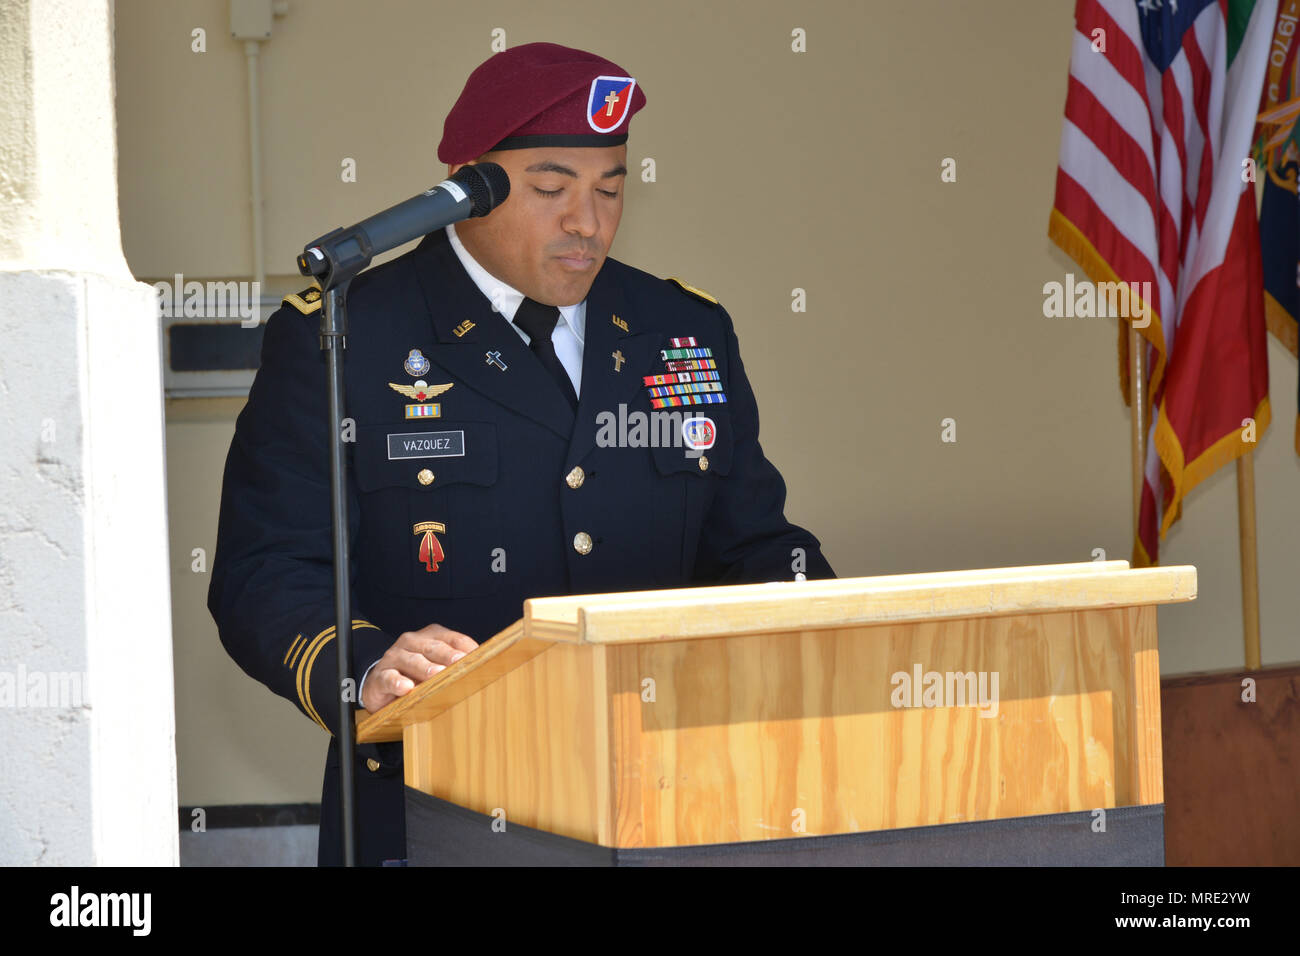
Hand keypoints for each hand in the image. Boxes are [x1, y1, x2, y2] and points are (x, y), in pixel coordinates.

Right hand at [360, 622, 477, 712]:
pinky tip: (406, 688)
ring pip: (412, 660)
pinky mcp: (381, 675)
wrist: (380, 682)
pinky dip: (397, 682)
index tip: (480, 658)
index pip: (453, 639)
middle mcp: (412, 641)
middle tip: (460, 663)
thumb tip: (484, 670)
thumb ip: (456, 665)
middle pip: (433, 647)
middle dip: (448, 655)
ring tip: (436, 674)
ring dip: (425, 667)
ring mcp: (395, 656)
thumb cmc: (416, 673)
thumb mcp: (437, 666)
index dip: (467, 648)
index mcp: (431, 636)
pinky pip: (389, 677)